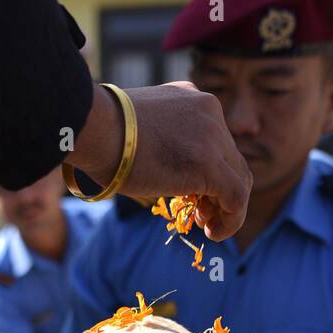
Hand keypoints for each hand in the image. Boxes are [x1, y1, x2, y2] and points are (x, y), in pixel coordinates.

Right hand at [68, 82, 250, 241]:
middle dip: (220, 192)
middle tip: (202, 215)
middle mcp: (208, 111)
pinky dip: (231, 220)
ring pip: (239, 178)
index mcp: (191, 99)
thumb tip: (158, 169)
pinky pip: (236, 197)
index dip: (212, 173)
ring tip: (209, 226)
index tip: (194, 195)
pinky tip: (214, 233)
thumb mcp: (138, 129)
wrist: (93, 127)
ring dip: (227, 208)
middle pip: (231, 159)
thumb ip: (160, 143)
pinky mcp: (209, 163)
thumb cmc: (100, 133)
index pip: (216, 140)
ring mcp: (212, 135)